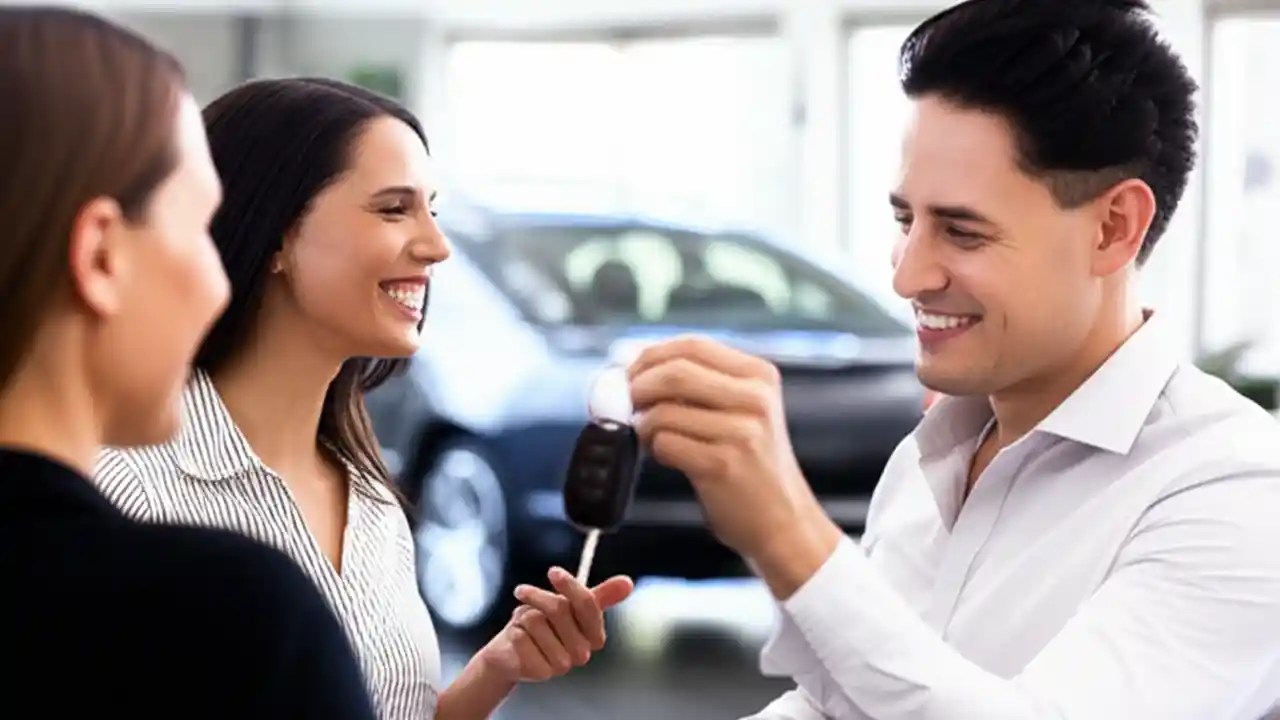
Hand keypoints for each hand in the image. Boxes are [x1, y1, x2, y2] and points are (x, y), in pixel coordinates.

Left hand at [477, 567, 632, 682]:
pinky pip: (521, 637)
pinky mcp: (539, 672)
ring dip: (522, 615)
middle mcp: (583, 654)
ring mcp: (562, 665)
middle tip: (523, 593)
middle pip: (559, 609)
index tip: (553, 572)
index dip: (569, 585)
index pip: (587, 603)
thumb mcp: (571, 606)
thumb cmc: (545, 625)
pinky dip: (514, 631)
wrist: (513, 652)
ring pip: (536, 621)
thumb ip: (600, 595)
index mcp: (595, 636)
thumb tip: (628, 582)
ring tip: (524, 624)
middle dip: (537, 597)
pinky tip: (517, 638)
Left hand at [628, 336, 840, 576]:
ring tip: (649, 436)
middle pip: (674, 371)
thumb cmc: (752, 466)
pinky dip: (654, 448)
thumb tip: (637, 367)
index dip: (651, 355)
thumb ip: (704, 384)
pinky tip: (665, 456)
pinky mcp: (723, 465)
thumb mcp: (746, 411)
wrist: (784, 523)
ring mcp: (742, 432)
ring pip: (664, 410)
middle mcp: (755, 399)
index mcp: (760, 376)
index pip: (693, 345)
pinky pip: (665, 443)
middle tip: (623, 403)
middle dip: (637, 385)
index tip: (629, 371)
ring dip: (643, 424)